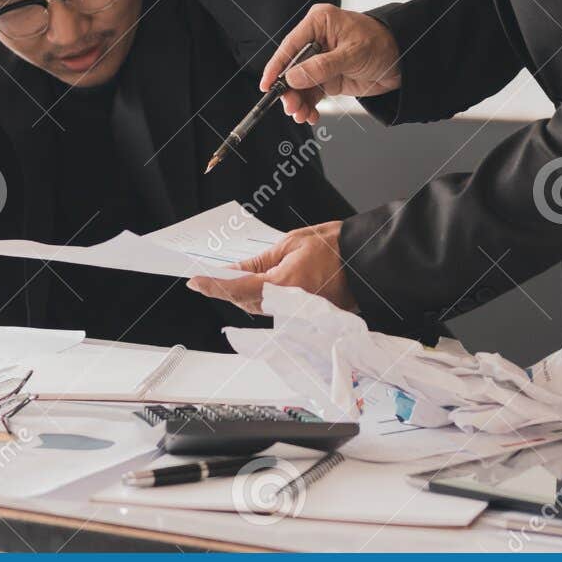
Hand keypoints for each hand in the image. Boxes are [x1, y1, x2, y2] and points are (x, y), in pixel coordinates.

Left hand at [186, 221, 357, 314]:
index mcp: (284, 286)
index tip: (195, 281)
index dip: (213, 285)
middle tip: (204, 278)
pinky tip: (251, 289)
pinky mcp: (305, 317)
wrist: (366, 261)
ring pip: (257, 309)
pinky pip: (274, 311)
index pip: (237, 289)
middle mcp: (289, 307)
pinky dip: (259, 300)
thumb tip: (234, 270)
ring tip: (224, 280)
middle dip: (223, 290)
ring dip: (239, 296)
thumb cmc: (335, 248)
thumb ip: (258, 262)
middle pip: (244, 302)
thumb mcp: (289, 245)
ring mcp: (298, 315)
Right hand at [260, 4, 401, 124]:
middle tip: (291, 106)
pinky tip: (310, 114)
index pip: (290, 45)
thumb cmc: (383, 45)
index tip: (267, 84)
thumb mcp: (352, 55)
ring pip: (299, 83)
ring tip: (302, 115)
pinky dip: (309, 105)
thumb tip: (293, 77)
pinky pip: (311, 93)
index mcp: (319, 23)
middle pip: (291, 67)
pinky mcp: (327, 77)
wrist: (405, 61)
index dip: (276, 66)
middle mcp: (316, 40)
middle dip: (289, 90)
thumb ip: (322, 67)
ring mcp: (320, 60)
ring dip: (298, 101)